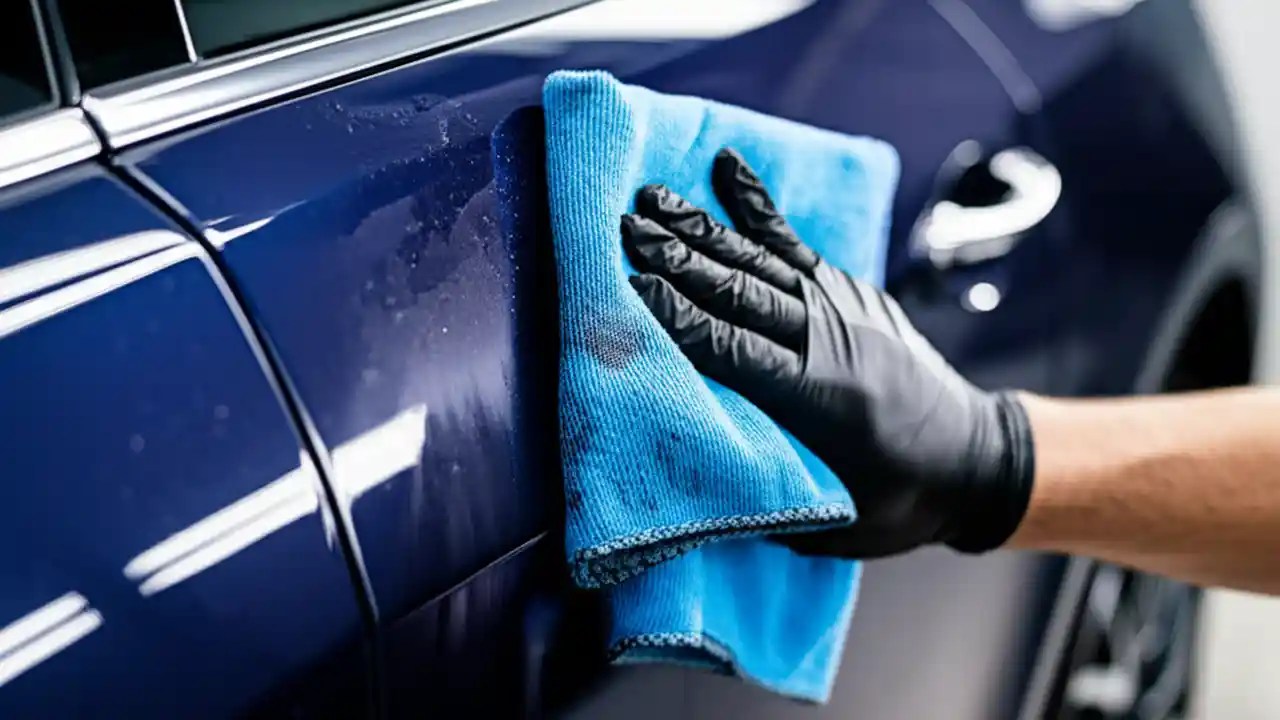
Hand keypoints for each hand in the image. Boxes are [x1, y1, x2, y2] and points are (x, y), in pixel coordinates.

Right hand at [621, 148, 1034, 557]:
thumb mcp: (832, 521)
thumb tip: (694, 472)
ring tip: (651, 198)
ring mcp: (843, 307)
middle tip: (623, 229)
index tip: (629, 287)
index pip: (732, 347)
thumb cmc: (900, 502)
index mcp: (820, 397)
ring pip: (759, 260)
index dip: (679, 317)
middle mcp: (830, 340)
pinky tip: (726, 167)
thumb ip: (766, 496)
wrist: (977, 459)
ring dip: (701, 228)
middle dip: (676, 259)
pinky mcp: (851, 291)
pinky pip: (794, 243)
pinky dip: (756, 205)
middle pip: (738, 291)